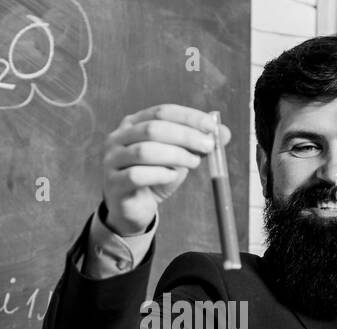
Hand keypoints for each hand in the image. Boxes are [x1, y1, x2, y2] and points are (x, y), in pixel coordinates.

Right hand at [102, 104, 231, 234]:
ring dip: (175, 155)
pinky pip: (137, 175)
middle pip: (153, 129)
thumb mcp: (180, 158)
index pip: (162, 111)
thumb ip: (198, 144)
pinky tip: (172, 177)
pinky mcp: (113, 183)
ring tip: (194, 163)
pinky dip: (159, 174)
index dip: (188, 117)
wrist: (134, 209)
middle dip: (185, 136)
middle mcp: (118, 137)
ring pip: (145, 151)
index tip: (211, 126)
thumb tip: (224, 132)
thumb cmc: (156, 178)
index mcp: (133, 123)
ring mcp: (112, 160)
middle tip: (209, 146)